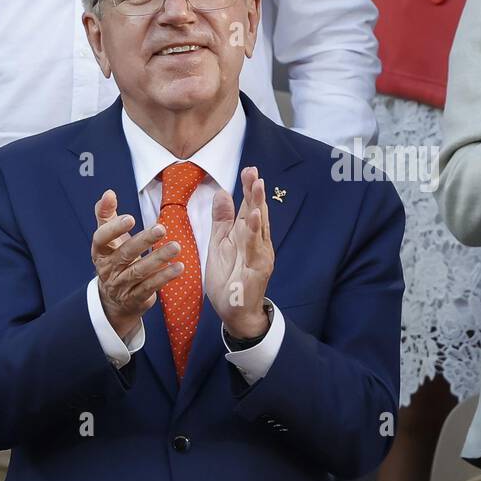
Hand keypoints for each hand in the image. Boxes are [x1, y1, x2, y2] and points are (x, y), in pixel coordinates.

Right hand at [92, 189, 182, 340]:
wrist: (114, 300)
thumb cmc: (114, 260)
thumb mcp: (108, 239)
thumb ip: (106, 214)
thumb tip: (109, 193)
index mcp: (100, 252)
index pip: (101, 239)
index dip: (114, 229)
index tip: (131, 218)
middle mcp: (107, 269)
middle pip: (124, 254)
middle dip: (143, 241)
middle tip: (161, 229)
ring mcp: (120, 285)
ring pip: (138, 272)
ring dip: (158, 259)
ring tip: (176, 247)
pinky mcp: (134, 299)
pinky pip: (149, 288)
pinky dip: (163, 278)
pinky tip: (178, 268)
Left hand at [205, 166, 274, 337]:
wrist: (234, 311)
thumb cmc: (229, 278)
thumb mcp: (220, 244)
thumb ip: (222, 220)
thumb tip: (221, 192)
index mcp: (247, 235)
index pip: (249, 208)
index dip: (248, 190)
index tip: (248, 169)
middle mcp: (258, 242)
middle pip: (257, 213)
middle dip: (255, 192)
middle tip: (254, 171)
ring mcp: (260, 255)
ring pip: (259, 227)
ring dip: (257, 206)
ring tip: (257, 186)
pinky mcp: (258, 269)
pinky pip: (255, 248)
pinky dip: (255, 232)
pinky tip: (255, 217)